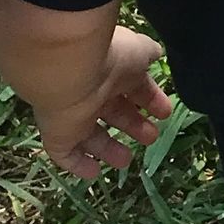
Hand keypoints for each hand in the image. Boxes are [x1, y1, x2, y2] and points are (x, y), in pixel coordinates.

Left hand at [36, 28, 172, 181]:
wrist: (68, 67)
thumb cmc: (110, 56)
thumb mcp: (139, 50)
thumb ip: (148, 54)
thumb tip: (154, 55)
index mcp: (114, 71)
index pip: (134, 88)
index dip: (151, 100)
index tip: (165, 113)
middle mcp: (93, 92)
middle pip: (114, 112)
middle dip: (133, 125)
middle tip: (151, 137)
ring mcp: (73, 114)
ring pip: (91, 135)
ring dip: (108, 148)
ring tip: (125, 161)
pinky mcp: (57, 135)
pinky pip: (66, 154)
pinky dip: (79, 164)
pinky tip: (93, 172)